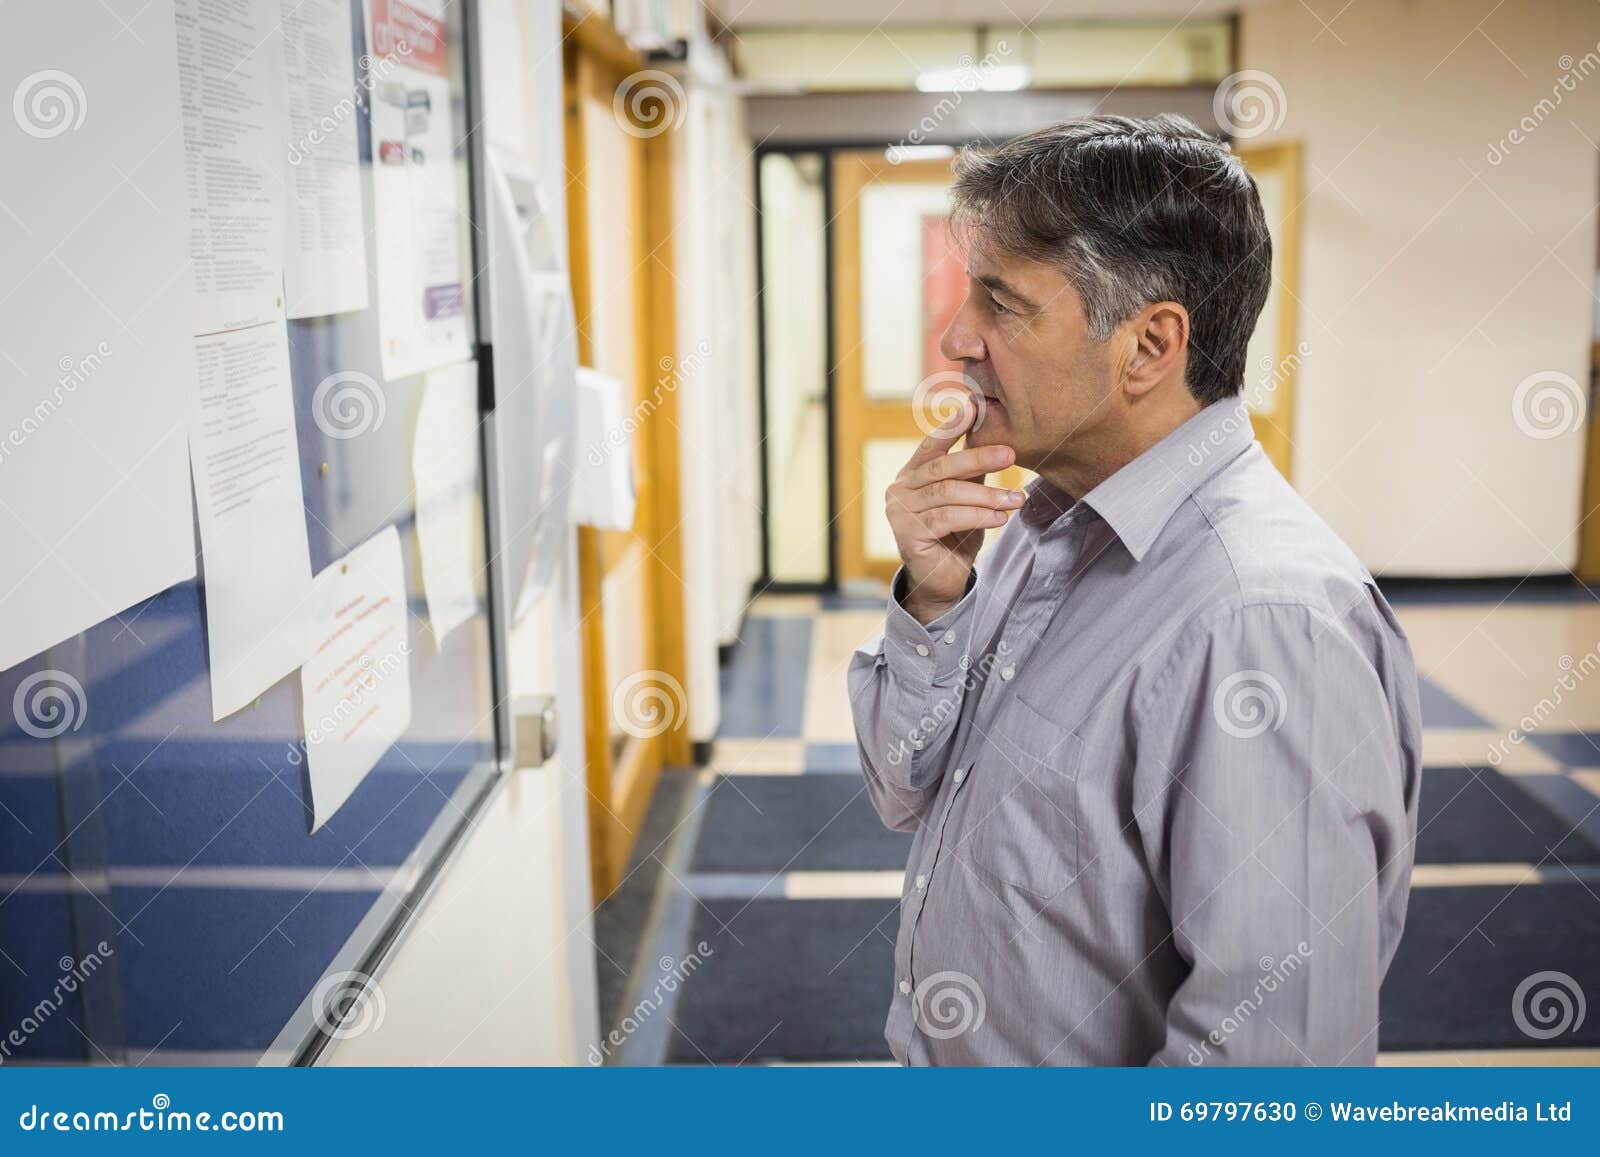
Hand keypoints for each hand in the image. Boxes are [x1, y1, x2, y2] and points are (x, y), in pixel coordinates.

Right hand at [883, 394, 1022, 624]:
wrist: (943, 581)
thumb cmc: (955, 535)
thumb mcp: (967, 497)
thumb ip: (972, 470)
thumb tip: (989, 430)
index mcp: (911, 475)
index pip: (931, 446)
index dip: (951, 427)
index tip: (972, 408)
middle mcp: (899, 490)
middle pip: (942, 468)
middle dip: (979, 459)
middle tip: (1010, 454)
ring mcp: (899, 513)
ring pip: (947, 494)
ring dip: (986, 496)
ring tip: (1015, 500)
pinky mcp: (907, 535)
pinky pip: (946, 519)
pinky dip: (977, 516)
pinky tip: (1000, 519)